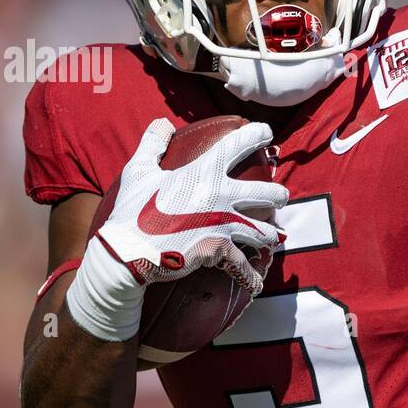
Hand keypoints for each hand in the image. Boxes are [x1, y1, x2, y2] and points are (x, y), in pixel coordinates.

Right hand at [66, 118, 287, 341]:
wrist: (127, 251)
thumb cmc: (131, 209)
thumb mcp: (138, 170)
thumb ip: (153, 144)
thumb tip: (163, 124)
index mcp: (203, 171)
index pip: (238, 145)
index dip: (257, 135)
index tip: (267, 133)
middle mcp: (220, 195)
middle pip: (267, 193)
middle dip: (279, 195)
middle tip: (280, 196)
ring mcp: (223, 223)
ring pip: (264, 230)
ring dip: (270, 234)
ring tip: (274, 236)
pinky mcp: (219, 249)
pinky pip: (243, 265)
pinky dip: (250, 277)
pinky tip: (255, 283)